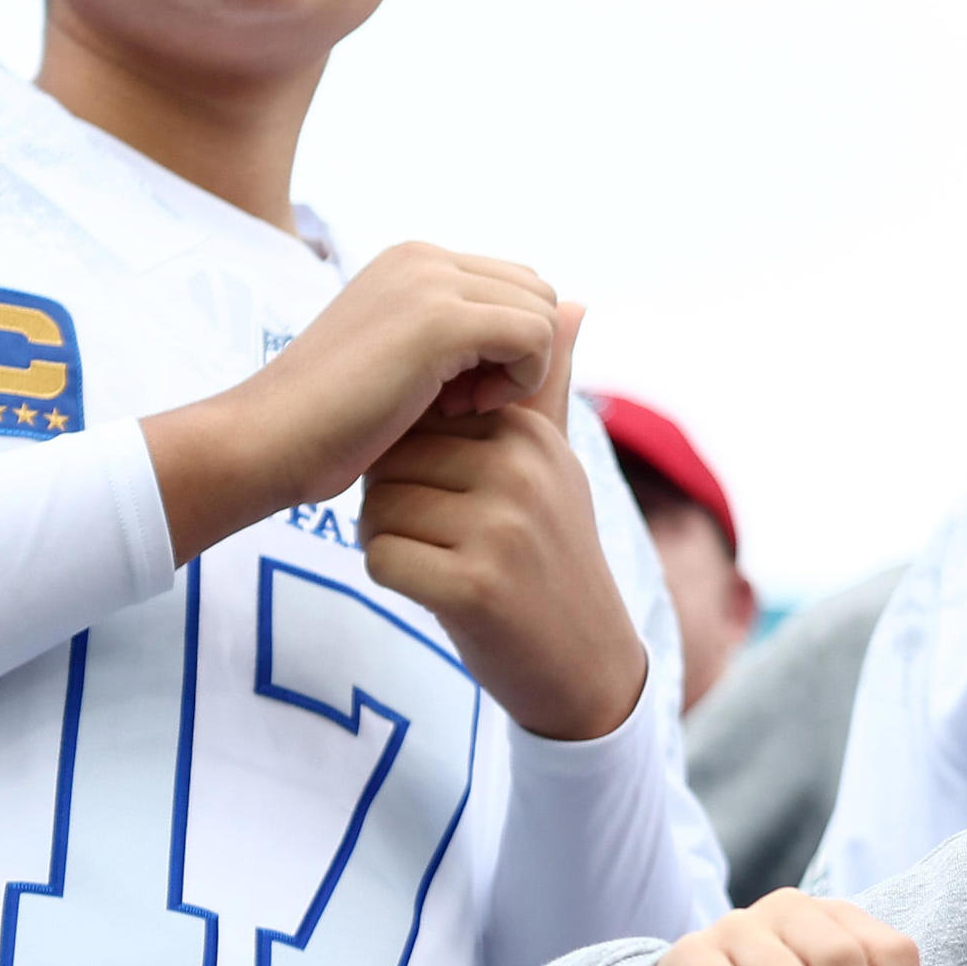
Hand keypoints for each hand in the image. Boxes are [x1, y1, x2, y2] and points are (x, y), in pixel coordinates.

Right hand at [142, 242, 559, 560]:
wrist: (266, 442)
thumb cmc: (335, 423)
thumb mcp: (422, 368)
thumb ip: (492, 336)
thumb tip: (586, 305)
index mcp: (415, 261)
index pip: (516, 288)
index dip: (504, 346)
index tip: (454, 390)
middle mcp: (423, 255)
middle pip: (538, 294)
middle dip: (516, 352)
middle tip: (460, 401)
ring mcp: (430, 280)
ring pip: (543, 313)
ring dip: (516, 370)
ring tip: (454, 406)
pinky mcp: (441, 318)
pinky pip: (536, 338)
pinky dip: (516, 382)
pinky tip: (460, 410)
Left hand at [361, 307, 650, 740]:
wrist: (586, 664)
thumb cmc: (553, 557)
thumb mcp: (557, 465)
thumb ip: (547, 387)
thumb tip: (569, 302)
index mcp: (530, 433)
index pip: (423, 414)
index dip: (416, 457)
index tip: (450, 494)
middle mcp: (520, 471)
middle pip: (394, 459)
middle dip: (394, 498)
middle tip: (440, 536)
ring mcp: (501, 528)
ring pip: (380, 507)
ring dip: (388, 539)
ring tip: (439, 560)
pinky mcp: (475, 585)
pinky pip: (382, 560)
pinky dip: (391, 579)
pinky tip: (434, 591)